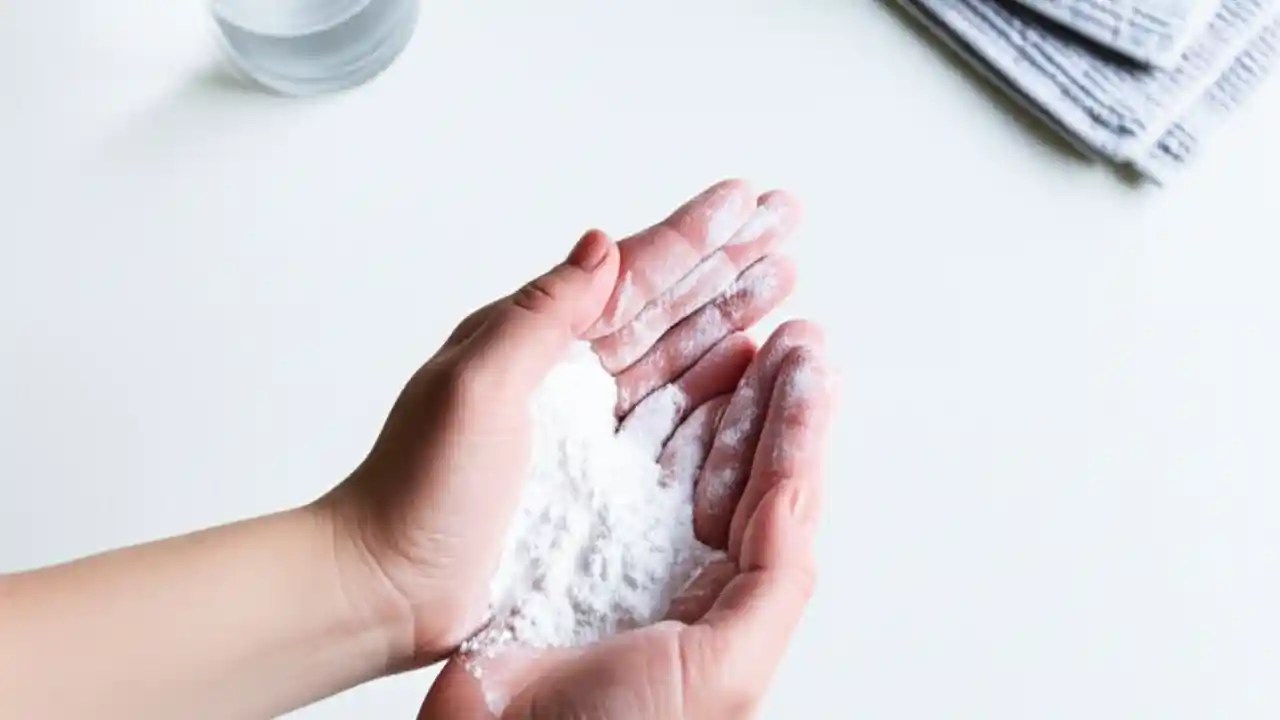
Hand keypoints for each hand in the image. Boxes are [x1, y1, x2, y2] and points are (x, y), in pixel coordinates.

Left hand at [317, 180, 801, 667]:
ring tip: (782, 278)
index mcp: (536, 339)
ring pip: (678, 357)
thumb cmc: (418, 486)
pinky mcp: (604, 482)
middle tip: (783, 220)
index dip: (690, 236)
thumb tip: (601, 245)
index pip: (629, 275)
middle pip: (665, 306)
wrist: (393, 585)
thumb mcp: (474, 384)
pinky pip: (675, 423)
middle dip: (727, 264)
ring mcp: (589, 429)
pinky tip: (750, 364)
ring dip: (731, 316)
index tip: (743, 200)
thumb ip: (541, 315)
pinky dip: (717, 390)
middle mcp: (568, 376)